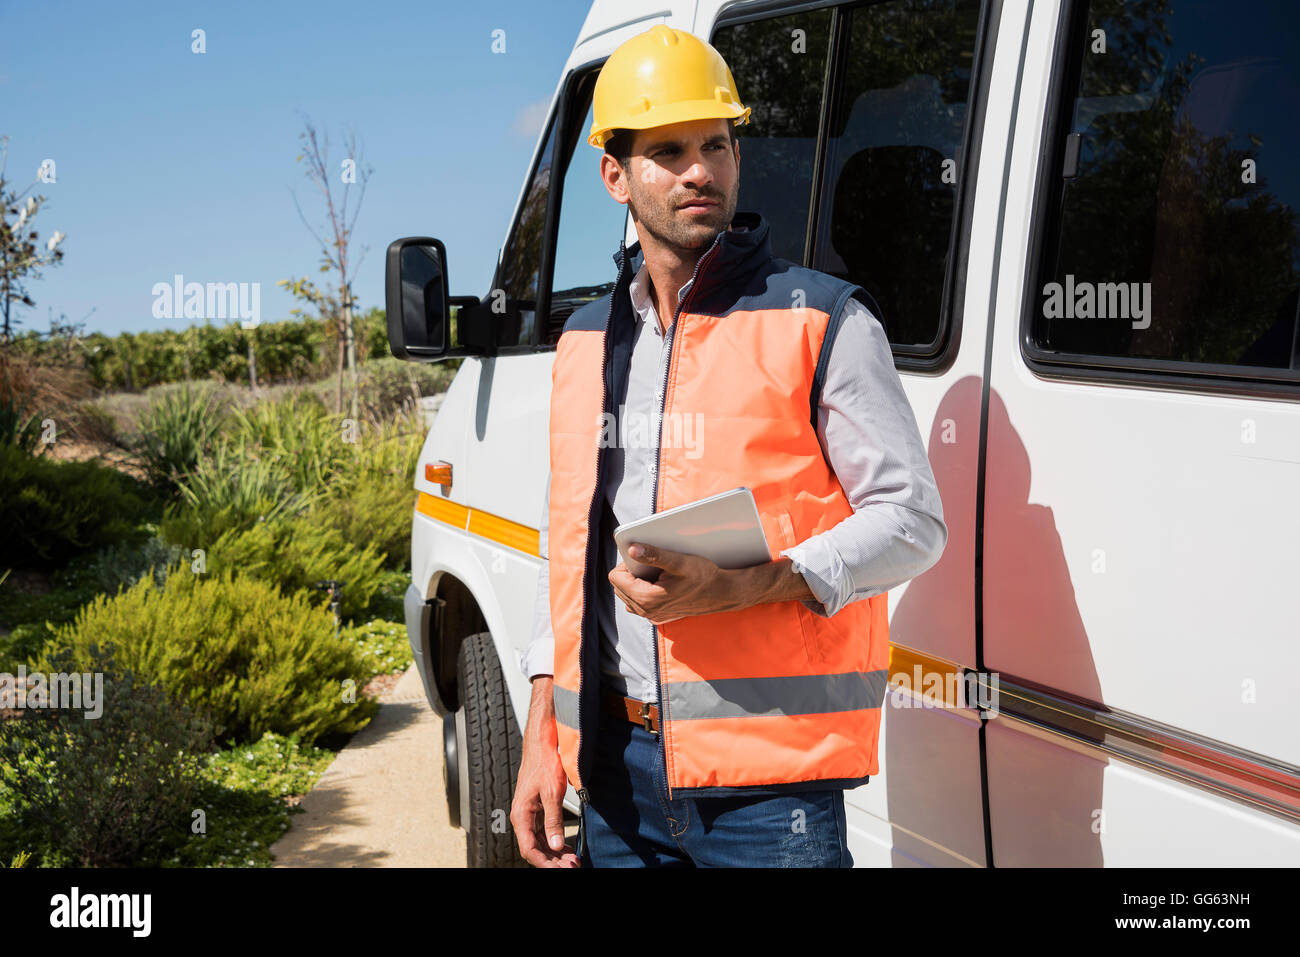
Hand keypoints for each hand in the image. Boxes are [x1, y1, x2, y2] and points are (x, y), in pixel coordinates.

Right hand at [510, 677, 580, 867]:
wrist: (542, 742)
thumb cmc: (544, 762)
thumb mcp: (552, 792)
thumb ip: (553, 820)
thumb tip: (556, 845)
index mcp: (521, 814)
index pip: (529, 849)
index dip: (544, 863)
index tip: (561, 869)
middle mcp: (523, 816)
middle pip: (535, 848)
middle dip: (552, 861)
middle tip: (572, 866)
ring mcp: (530, 813)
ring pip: (540, 841)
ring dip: (555, 853)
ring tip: (572, 860)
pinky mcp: (538, 808)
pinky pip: (544, 831)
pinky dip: (555, 841)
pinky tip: (566, 847)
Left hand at [608, 543, 732, 623]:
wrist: (721, 594)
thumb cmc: (703, 577)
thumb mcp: (679, 562)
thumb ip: (654, 555)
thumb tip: (632, 549)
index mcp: (646, 598)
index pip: (616, 578)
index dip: (626, 563)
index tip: (641, 557)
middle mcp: (645, 611)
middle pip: (619, 587)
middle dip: (630, 573)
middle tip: (650, 564)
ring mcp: (651, 616)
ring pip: (627, 595)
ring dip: (635, 582)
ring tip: (654, 573)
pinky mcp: (658, 617)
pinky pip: (638, 603)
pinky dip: (642, 591)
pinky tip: (659, 583)